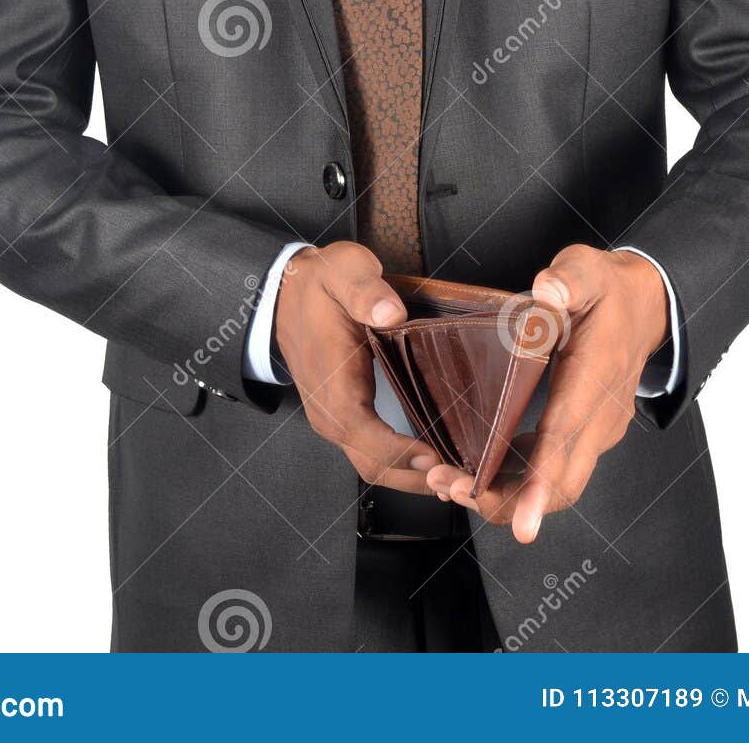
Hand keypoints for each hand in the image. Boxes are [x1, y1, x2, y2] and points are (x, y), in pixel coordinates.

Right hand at [273, 241, 440, 494]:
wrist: (285, 291)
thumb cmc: (320, 282)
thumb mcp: (344, 270)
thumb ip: (366, 290)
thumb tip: (392, 314)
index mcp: (333, 383)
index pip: (366, 435)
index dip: (401, 453)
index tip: (438, 456)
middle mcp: (329, 413)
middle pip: (373, 465)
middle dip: (416, 479)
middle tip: (463, 479)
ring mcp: (332, 419)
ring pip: (372, 466)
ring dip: (412, 477)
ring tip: (456, 474)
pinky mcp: (340, 418)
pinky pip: (370, 453)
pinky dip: (401, 464)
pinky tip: (433, 458)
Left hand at [425, 246, 669, 540]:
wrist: (647, 304)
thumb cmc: (609, 289)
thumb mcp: (587, 270)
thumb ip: (567, 280)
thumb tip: (546, 290)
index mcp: (596, 377)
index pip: (567, 437)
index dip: (540, 482)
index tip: (522, 524)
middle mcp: (601, 416)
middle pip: (562, 482)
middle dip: (510, 501)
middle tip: (452, 489)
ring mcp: (597, 430)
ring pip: (559, 485)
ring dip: (508, 496)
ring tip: (450, 484)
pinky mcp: (587, 433)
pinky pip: (555, 470)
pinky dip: (519, 482)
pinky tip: (478, 475)